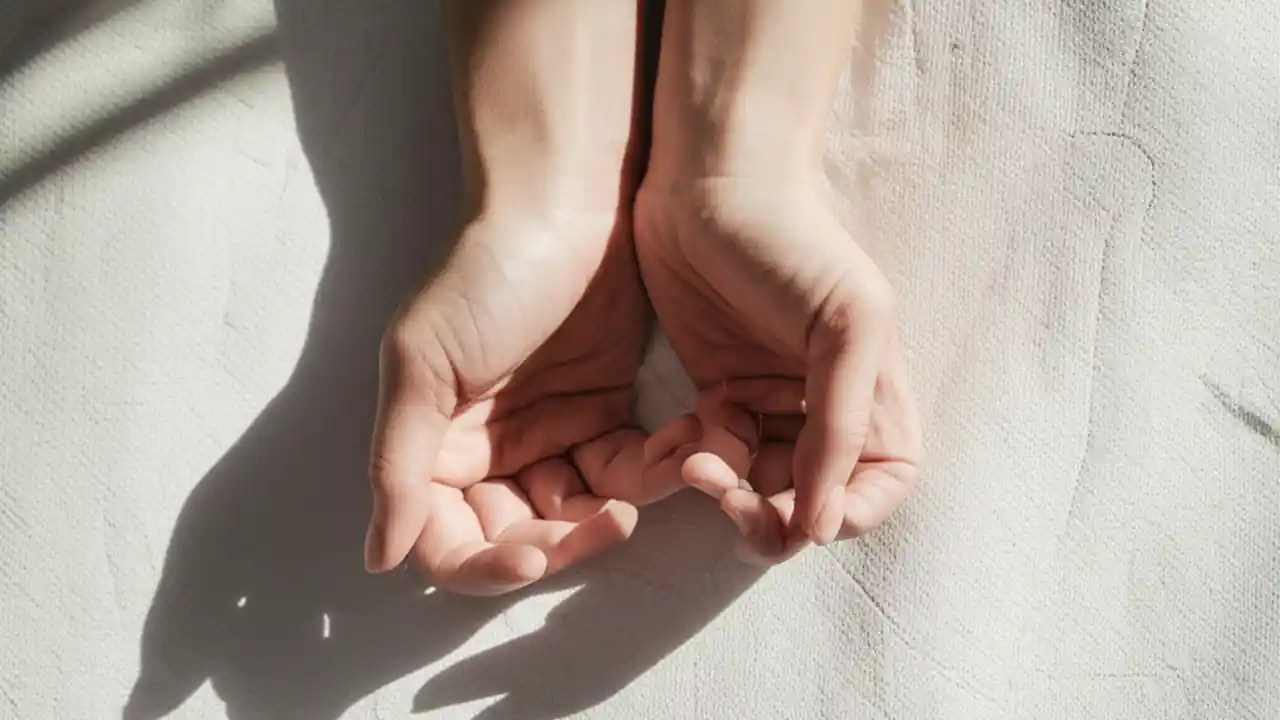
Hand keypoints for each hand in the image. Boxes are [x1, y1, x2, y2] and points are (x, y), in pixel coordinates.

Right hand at [367, 210, 679, 594]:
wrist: (565, 202)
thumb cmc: (483, 274)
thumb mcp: (422, 364)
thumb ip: (398, 463)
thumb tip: (378, 558)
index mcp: (435, 446)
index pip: (450, 543)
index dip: (486, 568)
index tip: (532, 560)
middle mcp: (490, 452)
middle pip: (518, 539)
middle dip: (559, 547)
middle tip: (603, 528)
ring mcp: (550, 435)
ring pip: (576, 515)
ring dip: (607, 519)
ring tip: (638, 495)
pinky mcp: (606, 414)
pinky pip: (624, 473)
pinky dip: (648, 476)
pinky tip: (672, 453)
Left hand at [636, 179, 921, 562]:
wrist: (709, 182)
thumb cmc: (791, 242)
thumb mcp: (844, 329)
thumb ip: (839, 428)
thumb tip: (823, 530)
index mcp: (873, 390)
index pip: (882, 482)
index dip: (852, 513)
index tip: (808, 518)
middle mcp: (824, 402)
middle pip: (813, 496)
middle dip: (776, 514)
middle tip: (733, 505)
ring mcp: (767, 399)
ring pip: (757, 483)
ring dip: (729, 492)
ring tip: (696, 463)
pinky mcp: (715, 390)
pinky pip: (712, 456)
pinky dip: (696, 464)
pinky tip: (679, 441)